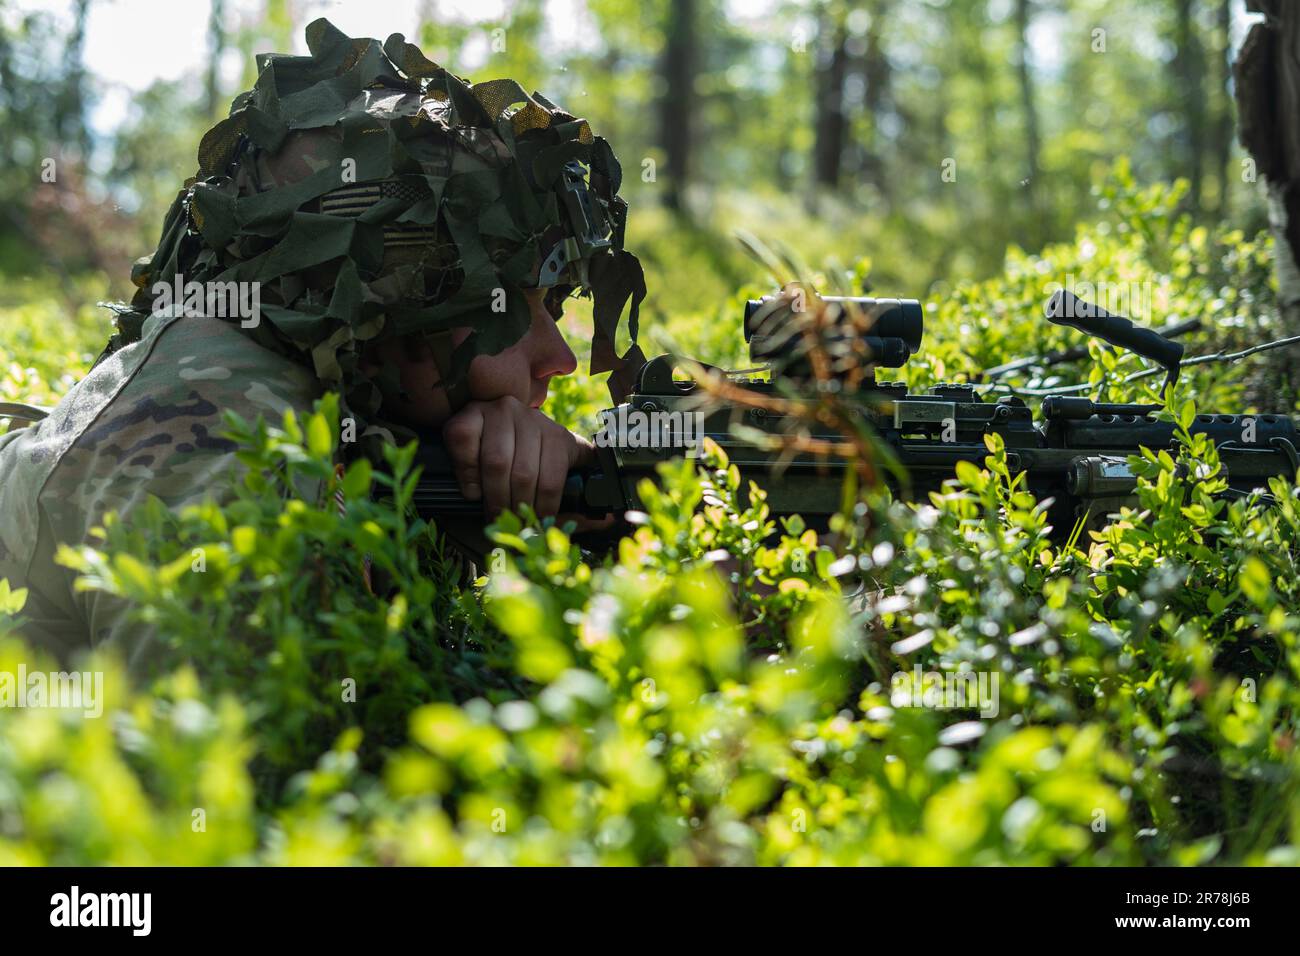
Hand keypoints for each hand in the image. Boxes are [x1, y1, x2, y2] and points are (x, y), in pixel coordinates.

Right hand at [441, 395, 595, 517]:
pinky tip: (473, 488)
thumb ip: (578, 500)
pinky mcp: (469, 415)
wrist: (490, 430)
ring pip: (496, 463)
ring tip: (493, 513)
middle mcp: (529, 418)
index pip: (552, 479)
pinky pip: (466, 446)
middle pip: (524, 474)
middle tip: (510, 524)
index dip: (543, 510)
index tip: (534, 525)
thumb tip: (607, 520)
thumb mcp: (556, 474)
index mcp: (556, 435)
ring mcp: (498, 413)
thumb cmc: (527, 461)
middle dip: (516, 508)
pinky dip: (467, 473)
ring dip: (492, 496)